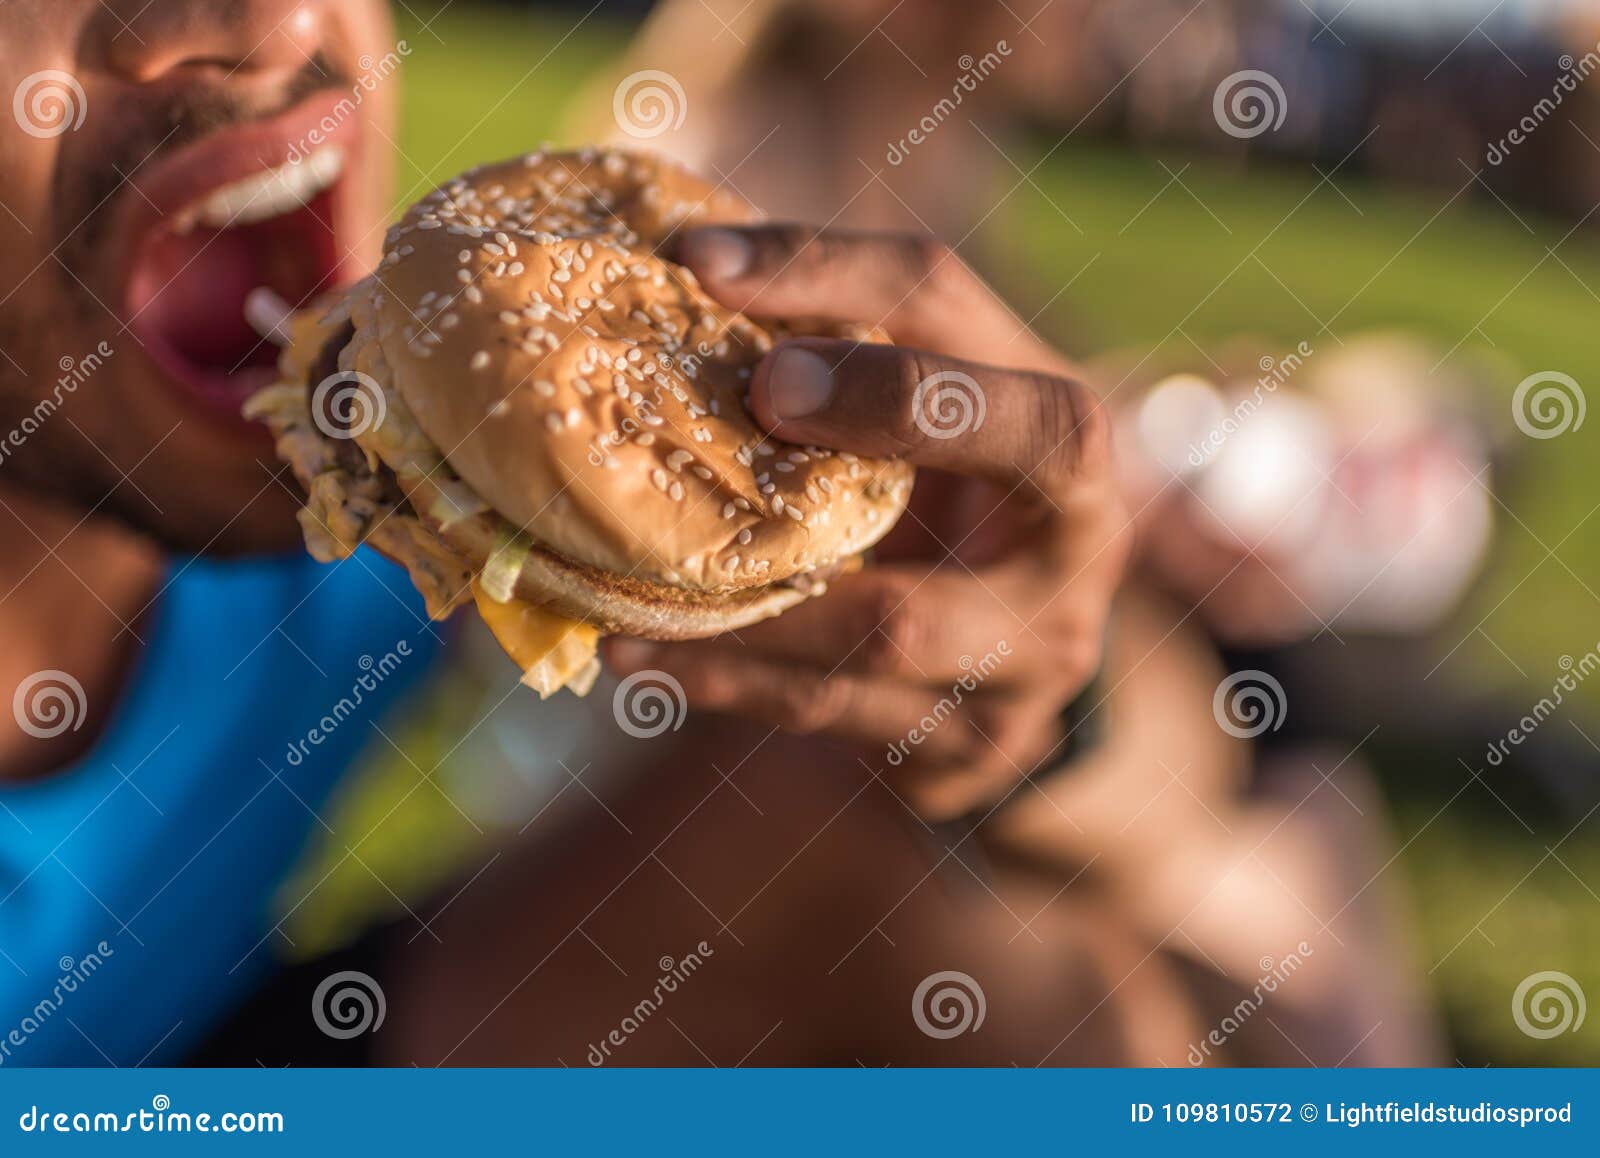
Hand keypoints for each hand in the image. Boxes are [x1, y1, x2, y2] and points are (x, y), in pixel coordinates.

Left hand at [604, 225, 1130, 819]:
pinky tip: (646, 661)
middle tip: (756, 393)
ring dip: (753, 607)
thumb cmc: (928, 511)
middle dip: (890, 405)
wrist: (1001, 668)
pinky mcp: (983, 741)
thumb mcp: (908, 427)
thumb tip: (664, 275)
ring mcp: (1042, 646)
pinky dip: (732, 684)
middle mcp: (1079, 523)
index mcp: (1050, 408)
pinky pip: (841, 713)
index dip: (830, 269)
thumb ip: (827, 361)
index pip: (950, 301)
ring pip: (900, 623)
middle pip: (1027, 439)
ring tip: (622, 597)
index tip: (698, 263)